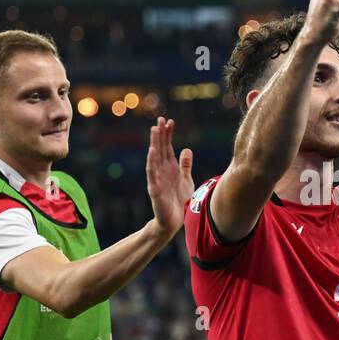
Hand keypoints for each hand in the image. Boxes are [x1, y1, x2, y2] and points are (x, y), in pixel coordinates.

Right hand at [146, 116, 194, 236]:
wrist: (175, 220)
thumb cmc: (179, 200)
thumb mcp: (185, 179)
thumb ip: (185, 165)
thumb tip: (186, 149)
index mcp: (170, 167)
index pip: (168, 147)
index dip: (168, 134)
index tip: (170, 121)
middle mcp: (162, 170)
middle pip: (160, 149)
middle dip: (160, 134)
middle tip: (160, 119)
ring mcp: (157, 178)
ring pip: (154, 158)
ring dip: (154, 144)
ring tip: (154, 131)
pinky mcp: (154, 188)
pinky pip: (152, 174)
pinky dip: (151, 162)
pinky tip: (152, 152)